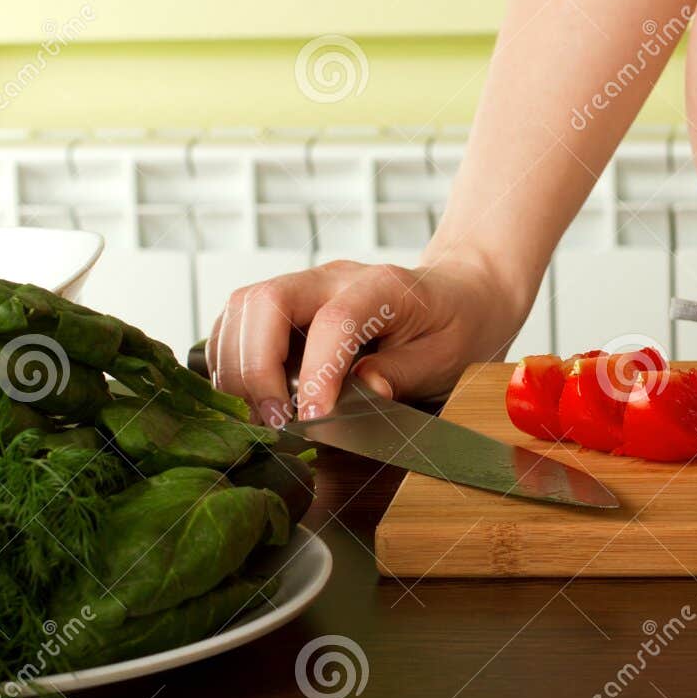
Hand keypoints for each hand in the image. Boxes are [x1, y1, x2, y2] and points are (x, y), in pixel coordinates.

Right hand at [207, 257, 525, 426]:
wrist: (462, 294)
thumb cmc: (458, 324)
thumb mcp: (450, 354)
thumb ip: (405, 371)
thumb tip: (364, 390)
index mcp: (384, 286)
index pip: (334, 320)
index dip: (316, 371)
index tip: (310, 418)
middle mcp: (335, 278)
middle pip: (265, 302)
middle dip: (255, 366)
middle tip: (272, 420)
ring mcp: (307, 287)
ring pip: (242, 309)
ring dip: (237, 365)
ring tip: (262, 413)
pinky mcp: (289, 305)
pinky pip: (241, 321)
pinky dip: (234, 358)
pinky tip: (253, 394)